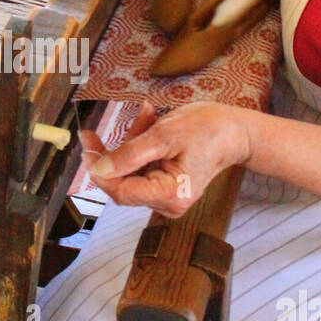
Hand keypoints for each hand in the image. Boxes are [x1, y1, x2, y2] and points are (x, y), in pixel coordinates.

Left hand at [80, 100, 250, 217]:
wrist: (233, 130)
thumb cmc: (208, 129)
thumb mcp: (166, 135)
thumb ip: (131, 154)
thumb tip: (98, 168)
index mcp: (171, 195)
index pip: (122, 191)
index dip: (100, 170)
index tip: (86, 146)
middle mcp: (167, 204)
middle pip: (122, 183)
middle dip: (114, 152)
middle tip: (101, 128)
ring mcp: (165, 198)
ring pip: (128, 173)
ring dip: (130, 143)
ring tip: (146, 116)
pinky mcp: (162, 188)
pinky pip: (138, 169)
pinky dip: (138, 146)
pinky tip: (149, 123)